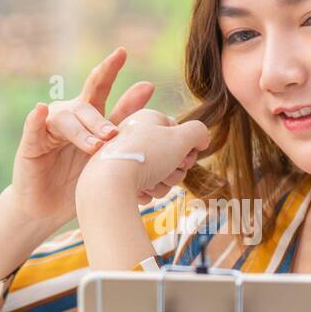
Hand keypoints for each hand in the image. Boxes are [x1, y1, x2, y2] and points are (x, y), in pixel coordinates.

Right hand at [8, 47, 153, 228]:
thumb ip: (125, 122)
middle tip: (113, 135)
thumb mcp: (108, 152)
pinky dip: (36, 119)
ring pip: (64, 117)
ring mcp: (48, 130)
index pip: (99, 87)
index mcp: (88, 118)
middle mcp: (68, 118)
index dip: (109, 69)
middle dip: (100, 119)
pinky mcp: (30, 145)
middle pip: (84, 105)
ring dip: (81, 130)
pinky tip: (41, 110)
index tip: (122, 52)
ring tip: (94, 146)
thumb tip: (149, 86)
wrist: (49, 209)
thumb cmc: (81, 181)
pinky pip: (33, 128)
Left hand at [79, 109, 209, 202]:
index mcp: (147, 119)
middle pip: (170, 157)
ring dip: (162, 184)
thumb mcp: (181, 138)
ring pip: (158, 175)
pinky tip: (138, 192)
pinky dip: (145, 192)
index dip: (188, 149)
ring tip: (150, 184)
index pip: (179, 133)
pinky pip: (142, 187)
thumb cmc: (146, 156)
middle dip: (175, 171)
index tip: (185, 159)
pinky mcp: (116, 178)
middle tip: (168, 173)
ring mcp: (125, 157)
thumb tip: (202, 139)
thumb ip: (199, 133)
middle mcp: (135, 135)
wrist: (108, 184)